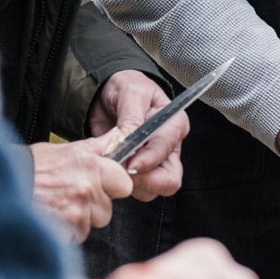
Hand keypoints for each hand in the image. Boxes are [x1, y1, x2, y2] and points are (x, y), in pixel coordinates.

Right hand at [28, 138, 133, 238]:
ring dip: (78, 221)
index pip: (124, 184)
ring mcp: (76, 212)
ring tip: (56, 206)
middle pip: (107, 210)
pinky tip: (50, 218)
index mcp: (91, 164)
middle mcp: (87, 188)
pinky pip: (75, 237)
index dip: (113, 187)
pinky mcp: (64, 231)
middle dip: (92, 207)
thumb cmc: (30, 166)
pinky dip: (65, 232)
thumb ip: (95, 149)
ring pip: (91, 225)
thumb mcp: (64, 149)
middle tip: (69, 197)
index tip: (102, 186)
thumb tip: (121, 136)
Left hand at [90, 70, 184, 200]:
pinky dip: (118, 183)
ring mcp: (152, 164)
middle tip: (121, 168)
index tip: (130, 163)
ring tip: (110, 163)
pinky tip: (107, 166)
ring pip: (149, 190)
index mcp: (174, 126)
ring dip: (128, 183)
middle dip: (144, 180)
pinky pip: (131, 189)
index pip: (167, 151)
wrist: (105, 94)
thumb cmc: (125, 87)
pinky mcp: (136, 173)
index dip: (149, 160)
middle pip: (167, 181)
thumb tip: (130, 139)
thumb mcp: (131, 93)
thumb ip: (132, 118)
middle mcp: (168, 149)